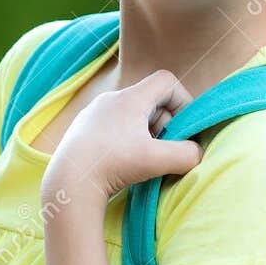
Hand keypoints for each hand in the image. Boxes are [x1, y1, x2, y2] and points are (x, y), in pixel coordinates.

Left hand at [41, 69, 202, 204]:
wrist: (67, 183)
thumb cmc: (112, 166)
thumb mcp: (158, 160)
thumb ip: (188, 154)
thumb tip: (197, 153)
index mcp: (128, 98)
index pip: (166, 81)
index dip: (183, 100)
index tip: (184, 128)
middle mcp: (109, 100)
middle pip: (150, 101)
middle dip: (165, 123)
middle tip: (163, 149)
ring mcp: (93, 115)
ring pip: (131, 116)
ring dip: (145, 135)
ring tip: (143, 160)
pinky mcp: (81, 132)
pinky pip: (113, 129)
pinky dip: (125, 143)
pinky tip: (122, 164)